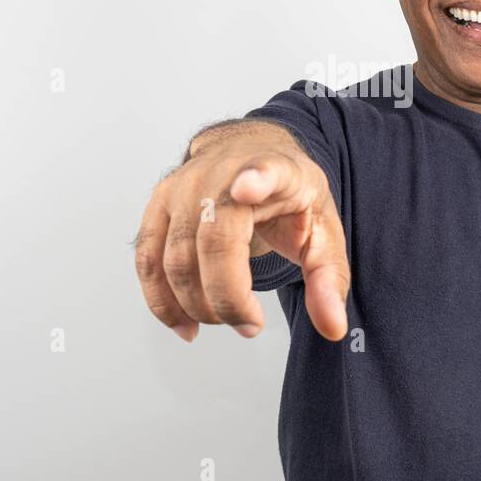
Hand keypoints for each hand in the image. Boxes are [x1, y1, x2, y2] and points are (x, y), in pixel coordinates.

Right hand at [135, 125, 349, 341]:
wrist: (247, 153)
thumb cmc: (286, 191)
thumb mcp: (322, 226)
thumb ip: (328, 277)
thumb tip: (332, 327)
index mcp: (272, 169)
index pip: (262, 170)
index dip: (254, 179)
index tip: (248, 187)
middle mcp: (219, 174)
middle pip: (212, 240)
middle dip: (227, 297)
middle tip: (250, 324)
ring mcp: (181, 188)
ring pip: (175, 258)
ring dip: (197, 305)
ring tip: (227, 321)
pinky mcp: (157, 207)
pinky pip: (148, 261)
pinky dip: (162, 301)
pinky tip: (185, 324)